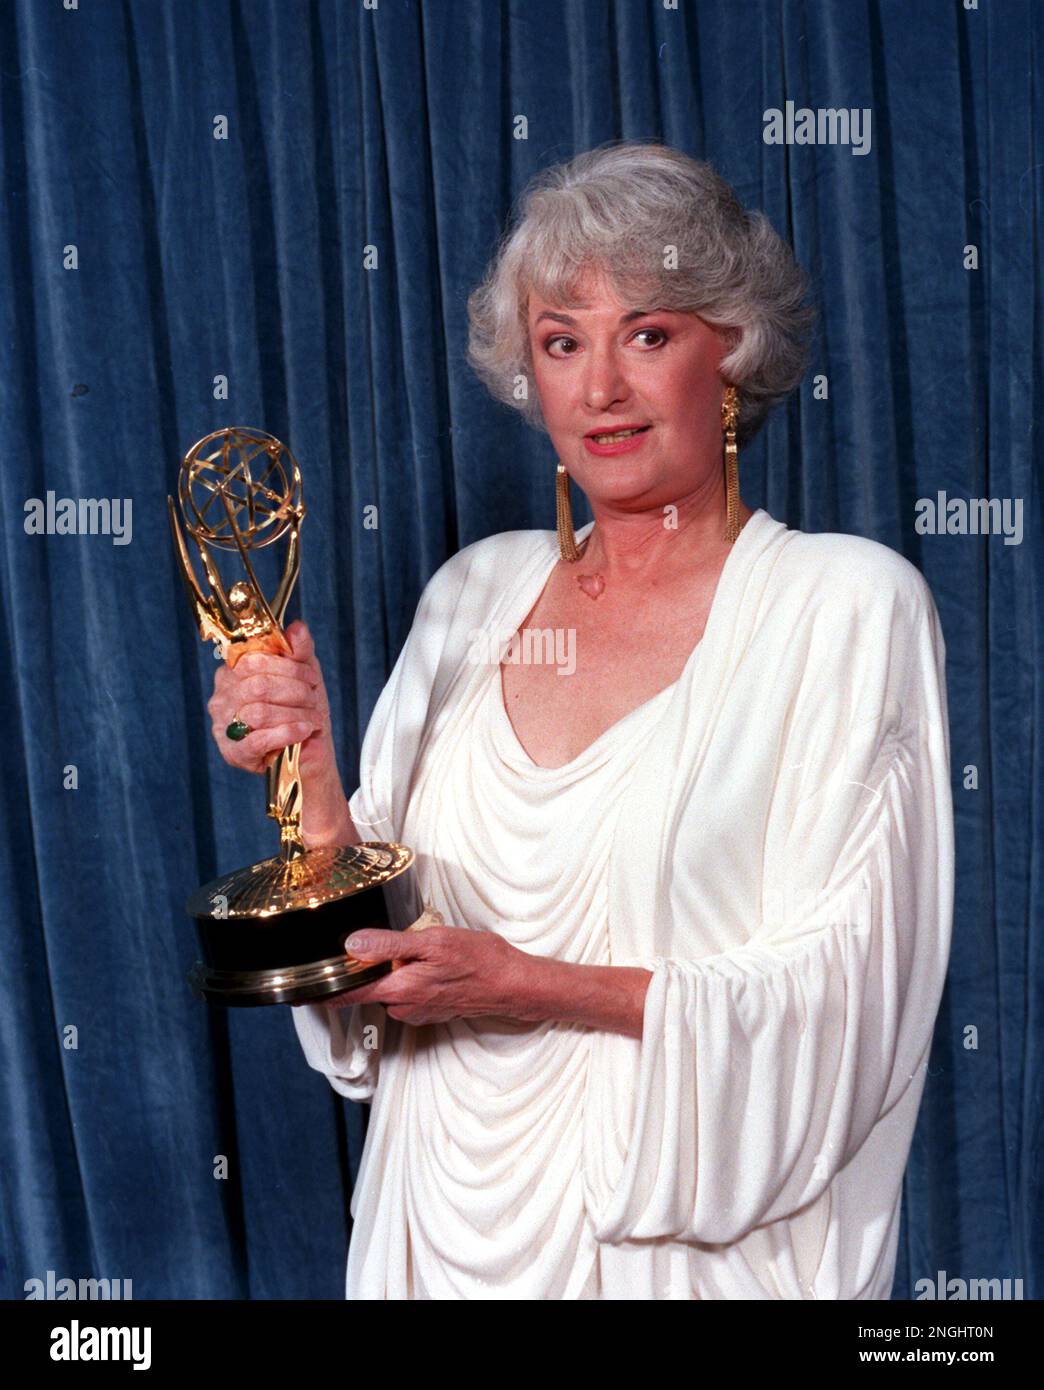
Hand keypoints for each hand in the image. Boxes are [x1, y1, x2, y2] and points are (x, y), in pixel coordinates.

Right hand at [207, 619, 333, 774]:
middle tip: (313, 699)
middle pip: (257, 686)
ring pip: (258, 712)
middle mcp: (222, 697)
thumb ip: (299, 651)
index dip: (287, 667)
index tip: (311, 677)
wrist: (308, 752)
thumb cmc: (301, 710)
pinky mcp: (234, 753)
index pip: (253, 660)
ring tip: (313, 718)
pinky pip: (258, 740)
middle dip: (295, 691)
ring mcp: (224, 726)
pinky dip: (287, 733)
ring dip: (295, 714)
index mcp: (234, 672)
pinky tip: (305, 731)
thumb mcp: (305, 674)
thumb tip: (297, 627)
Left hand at [313, 926, 539, 1026]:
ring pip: (384, 990)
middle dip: (356, 971)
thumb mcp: (433, 941)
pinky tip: (416, 962)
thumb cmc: (478, 960)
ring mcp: (415, 1012)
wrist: (511, 985)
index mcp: (398, 989)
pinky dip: (400, 979)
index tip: (296, 989)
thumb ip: (390, 945)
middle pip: (363, 990)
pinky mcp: (427, 1011)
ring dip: (383, 973)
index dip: (318, 993)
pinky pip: (402, 994)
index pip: (345, 995)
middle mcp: (402, 1007)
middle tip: (352, 944)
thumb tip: (352, 944)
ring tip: (394, 948)